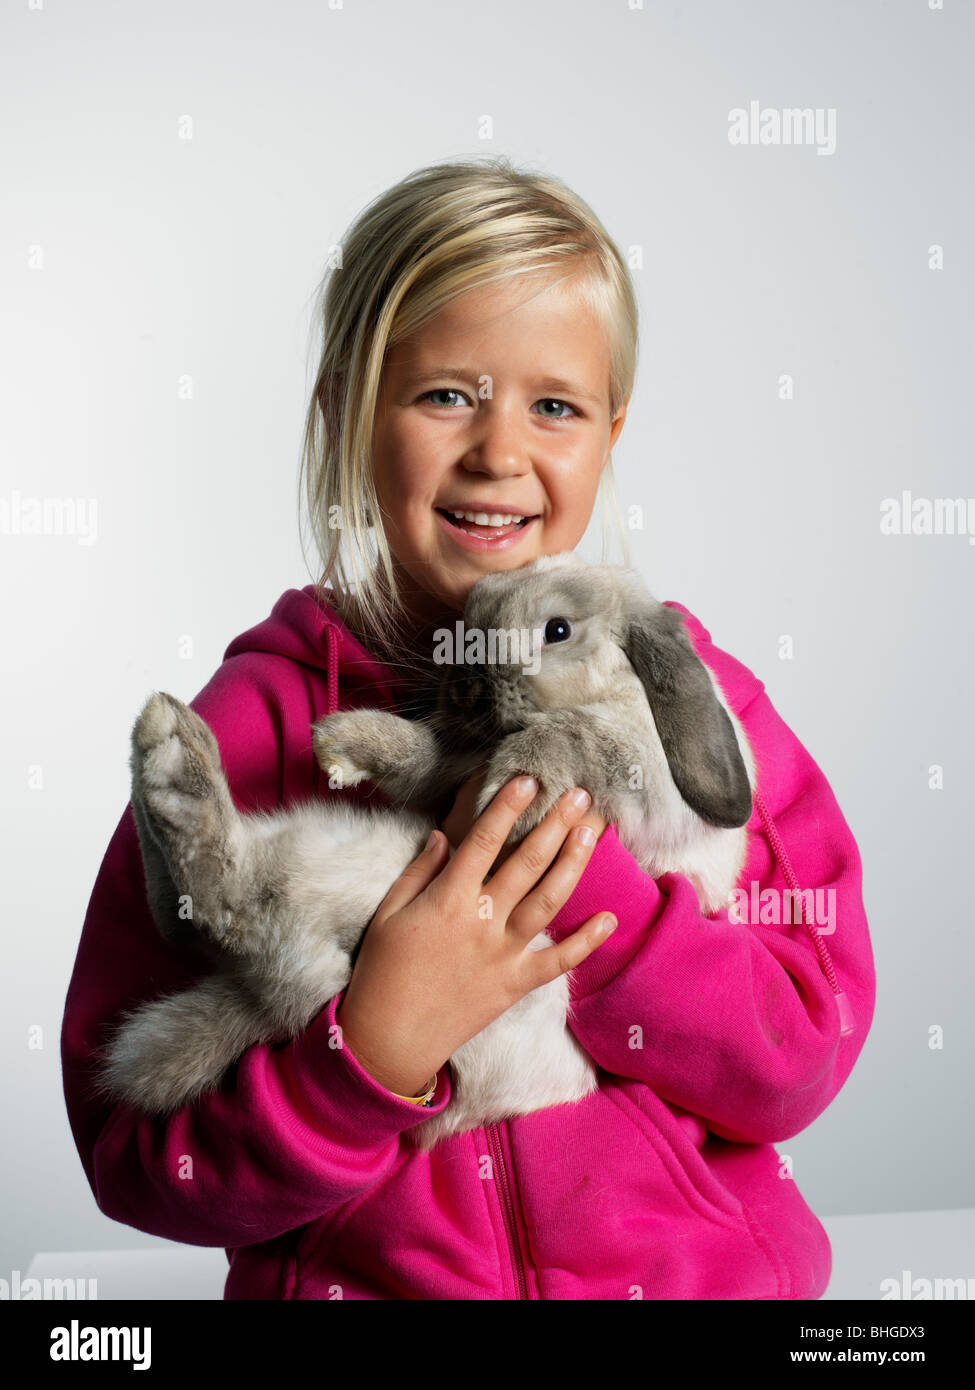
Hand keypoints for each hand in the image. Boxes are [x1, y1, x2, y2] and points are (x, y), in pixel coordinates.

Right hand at [334, 776, 615, 1097]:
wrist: (389, 1039)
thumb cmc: (381, 971)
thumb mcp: (388, 913)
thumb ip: (418, 871)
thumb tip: (444, 836)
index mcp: (446, 899)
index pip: (483, 841)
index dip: (507, 807)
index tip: (529, 780)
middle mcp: (481, 922)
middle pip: (526, 863)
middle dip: (555, 823)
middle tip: (579, 794)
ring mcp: (502, 954)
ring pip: (548, 901)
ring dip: (574, 863)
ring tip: (594, 832)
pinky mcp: (515, 985)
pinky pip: (558, 962)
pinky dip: (586, 942)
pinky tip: (609, 918)